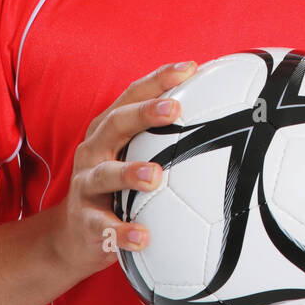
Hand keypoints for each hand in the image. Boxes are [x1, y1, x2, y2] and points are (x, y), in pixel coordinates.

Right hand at [48, 60, 198, 278]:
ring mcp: (86, 185)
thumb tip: (230, 120)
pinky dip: (121, 232)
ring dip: (129, 172)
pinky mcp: (85, 222)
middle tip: (175, 109)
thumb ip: (168, 140)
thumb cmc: (118, 188)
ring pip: (104, 174)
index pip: (132, 96)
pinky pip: (102, 226)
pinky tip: (143, 237)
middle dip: (143, 114)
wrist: (74, 236)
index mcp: (109, 130)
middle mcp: (94, 151)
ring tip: (155, 176)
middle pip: (115, 124)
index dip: (159, 80)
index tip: (191, 68)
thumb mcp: (135, 156)